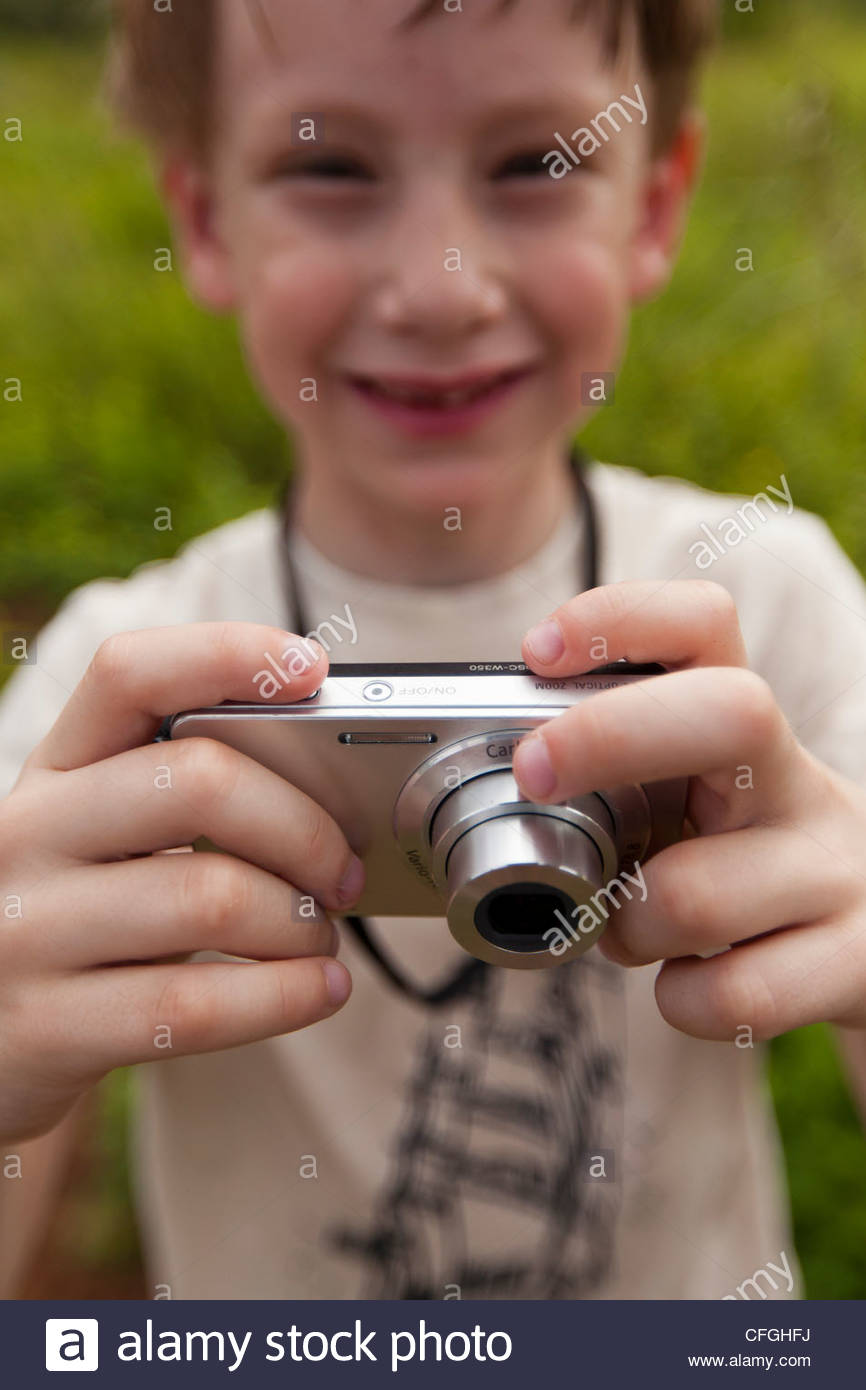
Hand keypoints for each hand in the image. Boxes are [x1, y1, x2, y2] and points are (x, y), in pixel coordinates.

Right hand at [0, 623, 360, 1143]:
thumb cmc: (77, 926)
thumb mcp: (101, 842)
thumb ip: (183, 801)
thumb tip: (334, 794)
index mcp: (54, 769)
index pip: (129, 673)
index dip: (226, 654)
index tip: (310, 667)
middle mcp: (28, 833)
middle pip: (198, 781)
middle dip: (305, 827)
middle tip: (344, 870)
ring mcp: (27, 931)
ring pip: (211, 898)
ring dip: (303, 922)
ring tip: (323, 939)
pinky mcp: (46, 1027)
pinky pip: (195, 1005)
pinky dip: (284, 995)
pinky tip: (320, 991)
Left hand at [513, 581, 865, 1039]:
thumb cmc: (735, 858)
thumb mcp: (687, 796)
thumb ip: (612, 774)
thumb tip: (492, 784)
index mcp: (742, 723)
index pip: (703, 623)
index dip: (617, 619)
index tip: (537, 650)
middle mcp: (794, 780)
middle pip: (731, 713)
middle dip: (608, 736)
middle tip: (532, 773)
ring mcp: (832, 869)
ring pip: (694, 893)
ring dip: (627, 925)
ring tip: (630, 927)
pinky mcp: (852, 959)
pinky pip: (731, 993)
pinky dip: (681, 1000)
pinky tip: (687, 980)